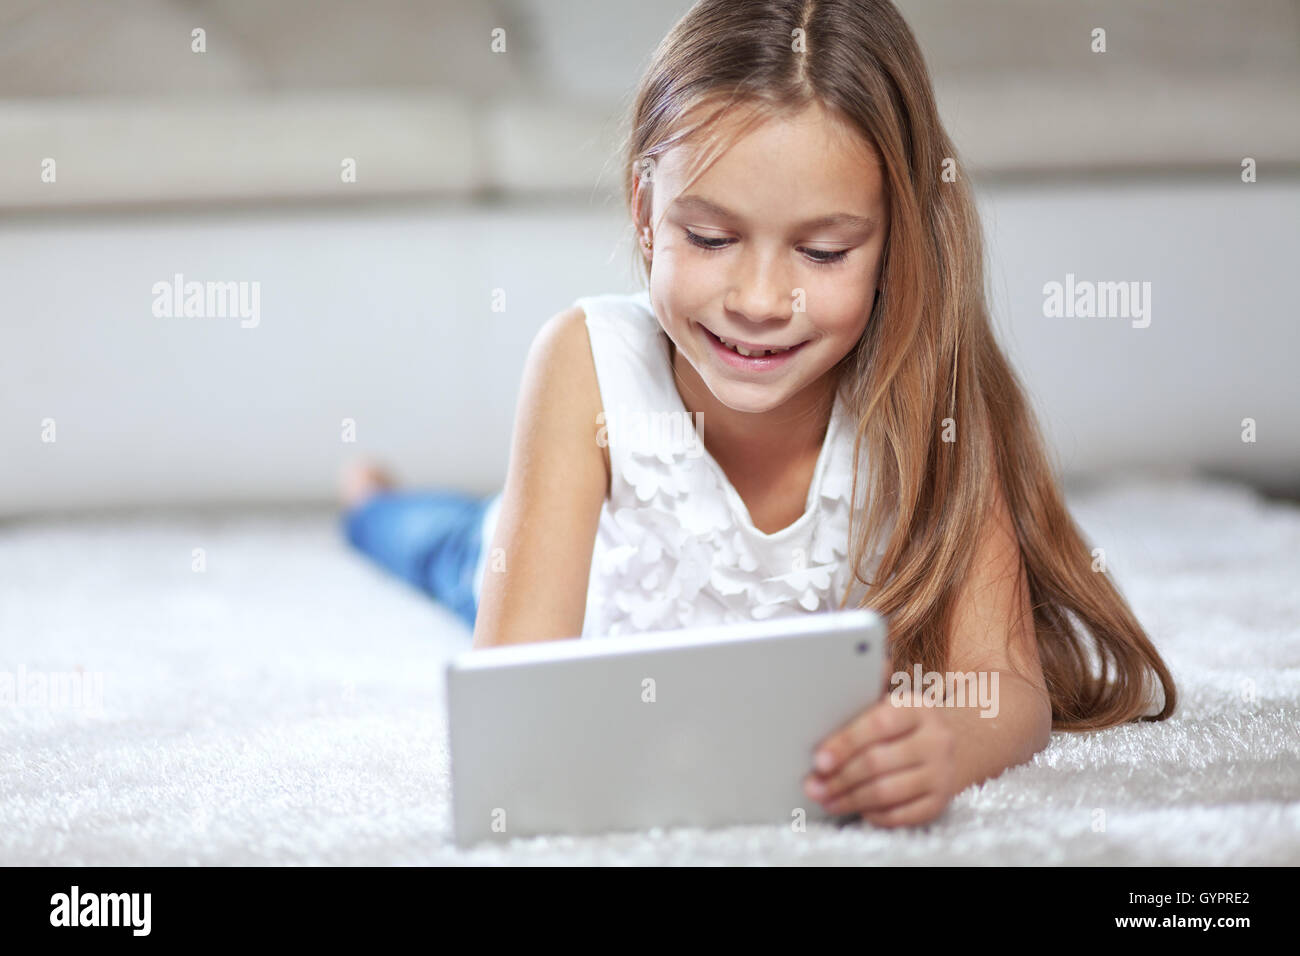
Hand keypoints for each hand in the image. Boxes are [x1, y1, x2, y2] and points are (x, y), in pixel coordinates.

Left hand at [803, 687, 957, 826]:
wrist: (947, 745)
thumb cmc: (902, 723)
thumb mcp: (889, 701)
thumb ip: (862, 694)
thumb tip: (828, 684)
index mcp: (918, 708)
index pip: (879, 725)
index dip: (845, 744)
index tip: (819, 760)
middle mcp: (936, 740)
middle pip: (878, 762)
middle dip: (839, 778)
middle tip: (813, 787)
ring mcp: (941, 773)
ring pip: (886, 792)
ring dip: (849, 799)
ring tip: (826, 800)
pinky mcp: (939, 803)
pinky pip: (900, 816)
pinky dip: (873, 815)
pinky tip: (856, 809)